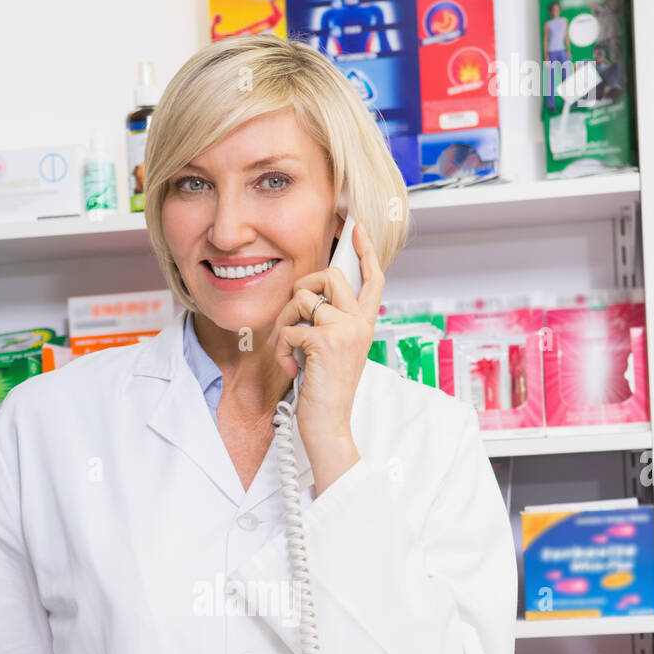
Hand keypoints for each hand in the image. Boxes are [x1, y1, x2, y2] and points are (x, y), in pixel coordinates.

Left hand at [268, 220, 384, 447]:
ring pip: (302, 299)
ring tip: (290, 351)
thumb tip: (306, 300)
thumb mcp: (333, 352)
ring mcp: (345, 331)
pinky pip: (289, 328)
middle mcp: (360, 324)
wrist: (329, 425)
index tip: (358, 227)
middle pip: (330, 275)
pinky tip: (290, 368)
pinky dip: (281, 349)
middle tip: (296, 320)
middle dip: (303, 290)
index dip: (366, 251)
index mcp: (364, 325)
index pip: (372, 280)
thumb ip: (328, 324)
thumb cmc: (325, 392)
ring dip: (285, 324)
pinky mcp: (324, 341)